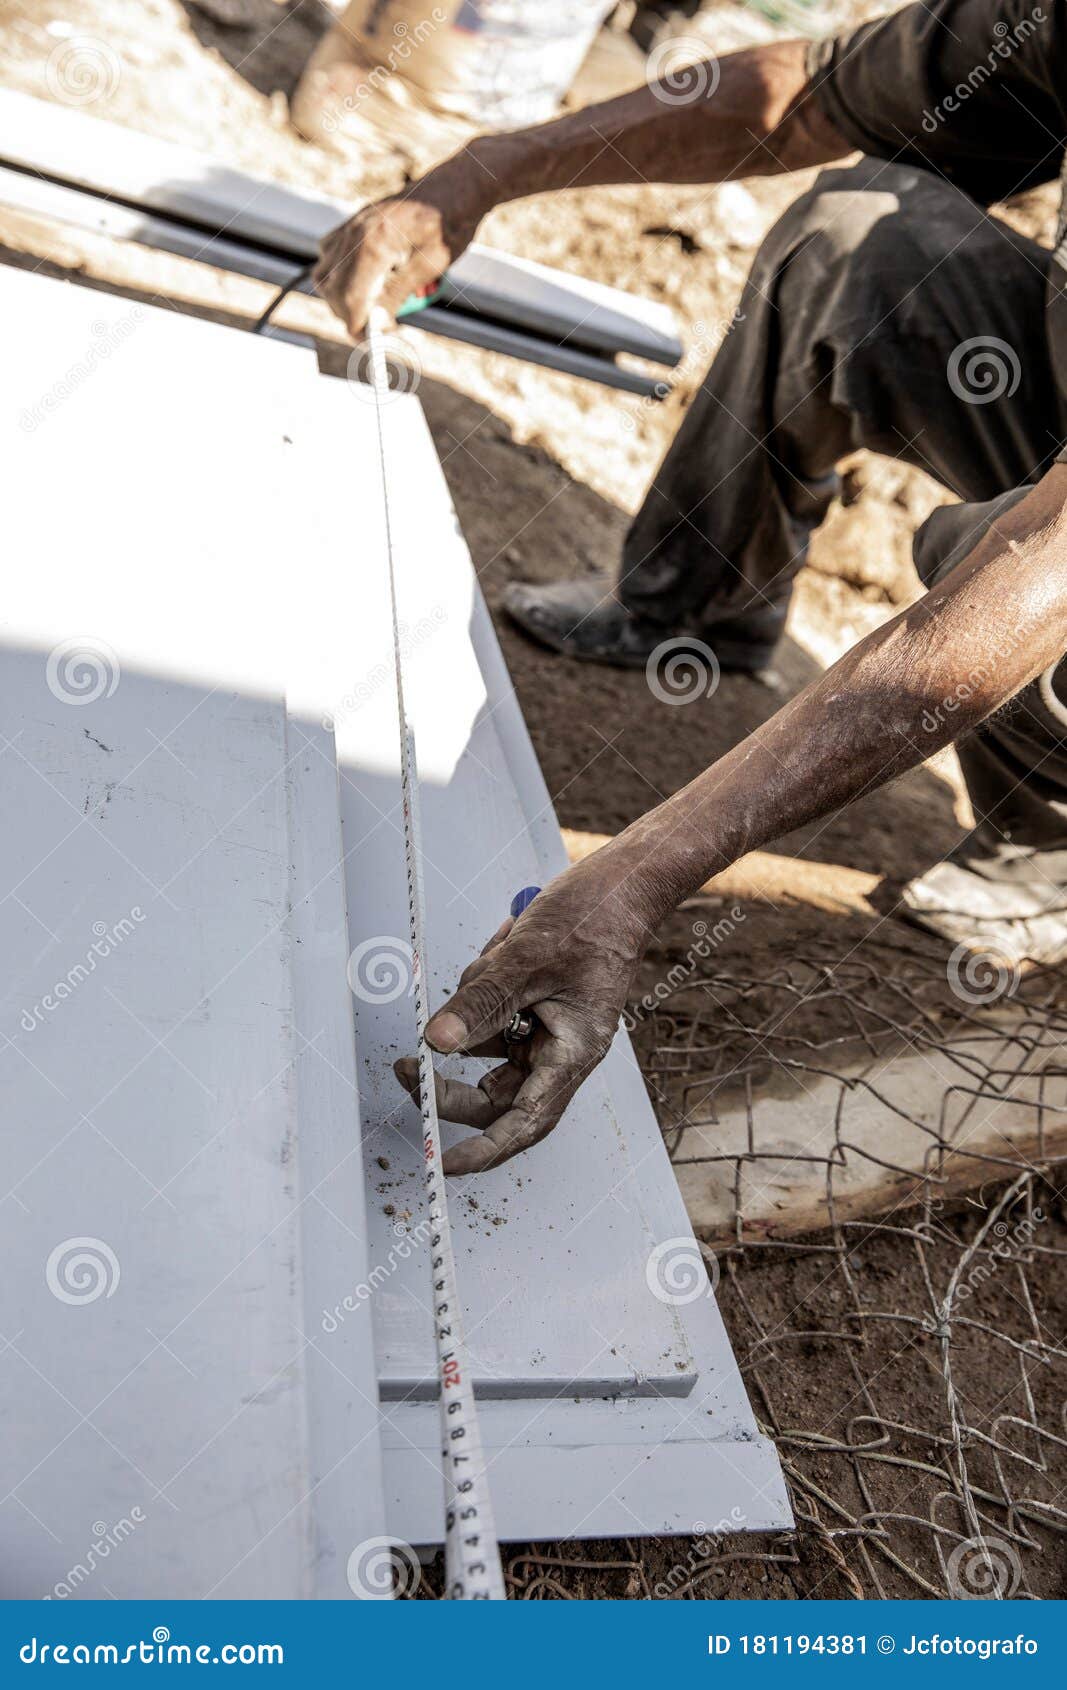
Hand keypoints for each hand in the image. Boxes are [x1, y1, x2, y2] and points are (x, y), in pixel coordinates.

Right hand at [313, 148, 490, 337]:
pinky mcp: (354, 222)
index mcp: (373, 244)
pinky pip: (330, 253)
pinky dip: (339, 274)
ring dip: (341, 297)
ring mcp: (352, 225)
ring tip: (371, 305)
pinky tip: (366, 280)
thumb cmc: (450, 225)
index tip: (374, 342)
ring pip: (324, 273)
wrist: (456, 188)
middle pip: (331, 290)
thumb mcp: (429, 267)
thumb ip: (396, 295)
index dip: (359, 328)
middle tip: (378, 326)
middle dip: (350, 315)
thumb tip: (375, 325)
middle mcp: (355, 233)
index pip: (349, 300)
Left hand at [394, 849, 662, 1172]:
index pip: (524, 1122)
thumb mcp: (525, 959)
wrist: (621, 883)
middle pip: (495, 1095)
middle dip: (451, 1083)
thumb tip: (435, 1042)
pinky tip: (497, 953)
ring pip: (489, 1050)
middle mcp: (560, 1052)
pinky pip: (494, 1019)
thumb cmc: (591, 918)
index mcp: (573, 1054)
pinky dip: (482, 995)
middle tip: (409, 1065)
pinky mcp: (535, 1009)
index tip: (443, 1163)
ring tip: (490, 961)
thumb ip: (480, 1002)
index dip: (484, 1150)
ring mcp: (548, 1031)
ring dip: (472, 1020)